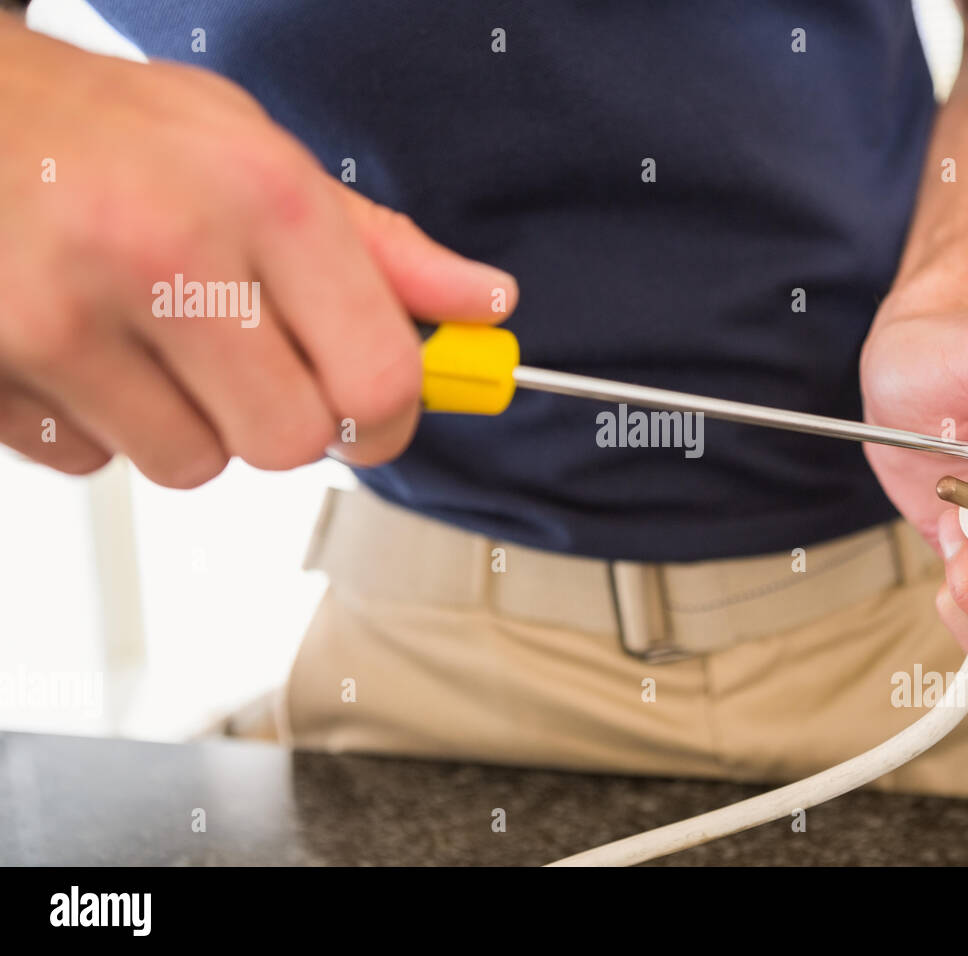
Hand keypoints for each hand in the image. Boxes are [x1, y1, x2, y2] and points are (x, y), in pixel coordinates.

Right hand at [0, 20, 516, 484]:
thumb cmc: (119, 132)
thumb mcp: (264, 156)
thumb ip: (382, 248)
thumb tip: (484, 304)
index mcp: (259, 195)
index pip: (379, 376)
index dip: (391, 415)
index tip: (379, 410)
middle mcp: (163, 252)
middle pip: (290, 441)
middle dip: (286, 419)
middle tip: (255, 361)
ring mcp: (63, 315)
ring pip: (194, 464)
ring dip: (194, 423)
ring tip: (159, 339)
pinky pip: (96, 462)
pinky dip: (108, 425)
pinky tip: (93, 350)